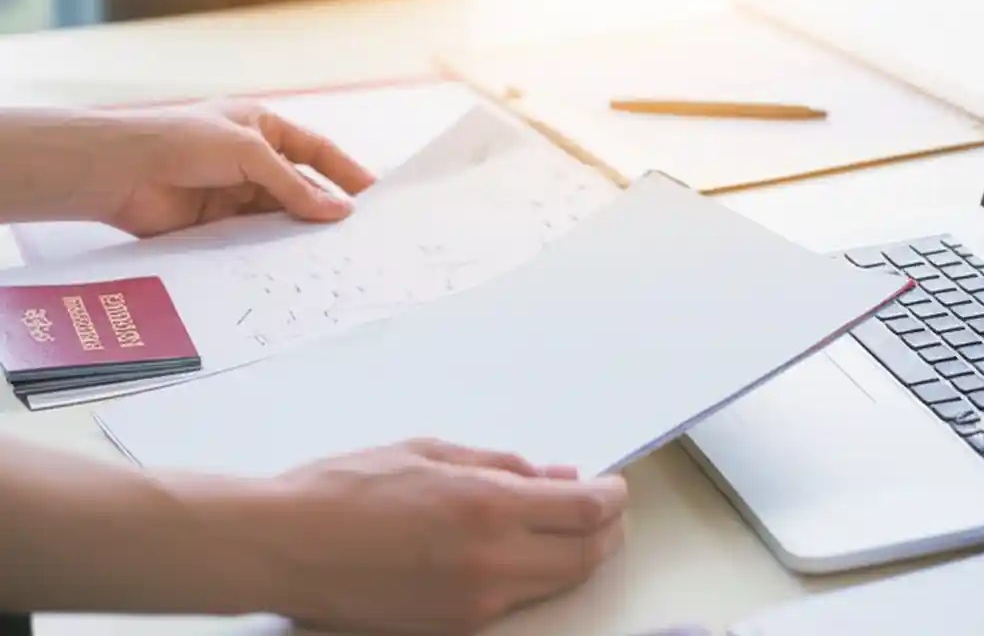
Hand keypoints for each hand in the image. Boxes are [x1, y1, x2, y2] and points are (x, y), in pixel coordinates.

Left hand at [100, 100, 375, 235]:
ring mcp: (235, 192)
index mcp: (262, 128)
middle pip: (301, 186)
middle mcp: (252, 160)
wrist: (120, 171)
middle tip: (357, 231)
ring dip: (300, 230)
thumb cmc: (181, 140)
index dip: (346, 171)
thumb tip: (338, 210)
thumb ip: (294, 186)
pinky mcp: (219, 223)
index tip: (374, 193)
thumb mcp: (249, 154)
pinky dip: (273, 248)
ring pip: (280, 215)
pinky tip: (292, 260)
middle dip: (326, 207)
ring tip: (330, 251)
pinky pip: (256, 237)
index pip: (316, 151)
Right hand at [261, 438, 627, 634]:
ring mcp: (477, 601)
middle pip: (589, 554)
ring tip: (564, 524)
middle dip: (609, 528)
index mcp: (488, 506)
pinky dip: (537, 572)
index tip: (613, 485)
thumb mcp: (431, 452)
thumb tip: (558, 475)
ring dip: (577, 553)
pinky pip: (520, 599)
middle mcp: (493, 560)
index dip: (614, 496)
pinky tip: (520, 547)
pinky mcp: (457, 626)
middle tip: (604, 506)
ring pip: (560, 581)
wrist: (283, 548)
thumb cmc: (344, 488)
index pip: (589, 510)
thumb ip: (504, 465)